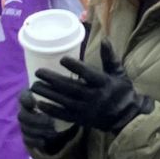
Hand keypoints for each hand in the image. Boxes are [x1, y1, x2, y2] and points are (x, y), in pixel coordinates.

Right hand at [17, 89, 78, 153]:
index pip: (22, 98)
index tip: (35, 102)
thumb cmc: (57, 99)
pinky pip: (27, 140)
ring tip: (53, 131)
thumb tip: (79, 82)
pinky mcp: (26, 135)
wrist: (51, 115)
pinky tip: (44, 141)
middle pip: (22, 116)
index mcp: (27, 96)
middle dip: (37, 120)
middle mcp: (23, 110)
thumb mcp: (58, 91)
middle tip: (51, 122)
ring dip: (38, 131)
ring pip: (25, 128)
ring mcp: (23, 123)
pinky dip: (35, 141)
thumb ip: (63, 88)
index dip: (27, 100)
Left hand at [27, 43, 154, 132]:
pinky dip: (51, 110)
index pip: (88, 74)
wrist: (126, 117)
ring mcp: (86, 109)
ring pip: (64, 101)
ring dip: (48, 93)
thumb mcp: (119, 73)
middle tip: (38, 72)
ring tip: (34, 86)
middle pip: (70, 87)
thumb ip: (110, 57)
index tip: (62, 60)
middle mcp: (94, 96)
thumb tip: (104, 39)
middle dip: (53, 80)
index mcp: (104, 83)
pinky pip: (64, 115)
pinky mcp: (81, 119)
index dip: (75, 67)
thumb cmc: (122, 91)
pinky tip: (39, 104)